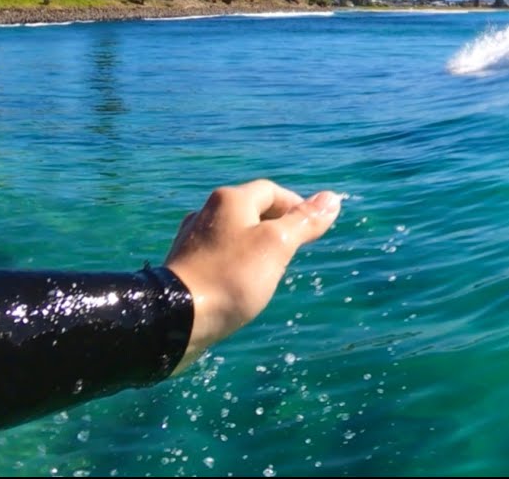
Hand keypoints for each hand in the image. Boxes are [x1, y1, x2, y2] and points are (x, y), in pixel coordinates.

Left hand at [164, 179, 341, 369]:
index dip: (296, 204)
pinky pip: (218, 254)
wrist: (176, 317)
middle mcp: (207, 212)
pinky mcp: (184, 265)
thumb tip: (332, 199)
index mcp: (230, 199)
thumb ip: (304, 222)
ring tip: (272, 268)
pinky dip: (236, 262)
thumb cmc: (232, 277)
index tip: (312, 228)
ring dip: (256, 244)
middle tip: (295, 249)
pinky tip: (241, 283)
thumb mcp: (277, 246)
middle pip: (251, 210)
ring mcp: (192, 239)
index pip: (272, 191)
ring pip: (234, 233)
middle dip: (276, 225)